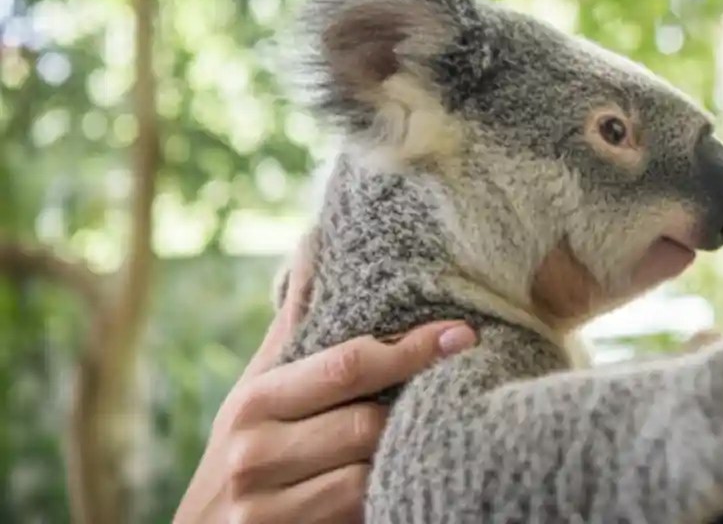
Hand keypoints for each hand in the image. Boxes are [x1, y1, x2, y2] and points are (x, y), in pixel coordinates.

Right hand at [174, 240, 476, 523]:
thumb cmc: (246, 455)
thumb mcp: (257, 393)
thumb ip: (296, 327)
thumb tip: (315, 239)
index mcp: (255, 401)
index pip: (348, 364)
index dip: (411, 349)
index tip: (462, 334)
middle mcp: (254, 453)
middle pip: (368, 424)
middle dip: (411, 411)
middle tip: (457, 390)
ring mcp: (268, 508)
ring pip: (372, 474)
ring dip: (403, 457)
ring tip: (433, 436)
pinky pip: (364, 513)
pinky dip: (388, 498)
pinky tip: (402, 481)